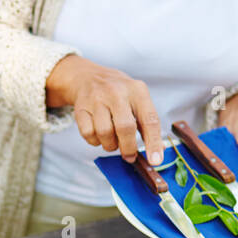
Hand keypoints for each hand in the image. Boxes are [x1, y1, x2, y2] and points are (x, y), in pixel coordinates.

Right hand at [45, 54, 163, 163]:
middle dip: (128, 147)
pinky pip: (88, 134)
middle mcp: (117, 93)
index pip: (149, 119)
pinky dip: (95, 141)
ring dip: (110, 145)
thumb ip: (147, 123)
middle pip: (125, 128)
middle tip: (129, 155)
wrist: (88, 77)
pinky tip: (99, 135)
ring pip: (104, 133)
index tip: (155, 160)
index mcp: (137, 91)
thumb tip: (156, 151)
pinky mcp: (81, 108)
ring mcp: (97, 100)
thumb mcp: (137, 99)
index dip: (153, 142)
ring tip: (113, 140)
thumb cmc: (118, 93)